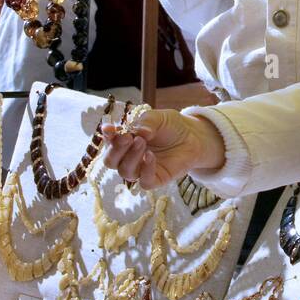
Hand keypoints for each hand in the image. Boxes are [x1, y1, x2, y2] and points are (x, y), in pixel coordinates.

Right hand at [101, 109, 225, 189]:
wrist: (193, 136)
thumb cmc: (171, 126)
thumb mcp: (158, 117)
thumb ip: (147, 122)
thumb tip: (138, 132)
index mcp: (124, 141)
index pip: (109, 142)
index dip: (107, 136)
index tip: (109, 129)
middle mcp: (128, 157)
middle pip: (110, 161)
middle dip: (116, 149)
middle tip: (128, 137)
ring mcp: (140, 170)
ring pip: (125, 172)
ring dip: (131, 157)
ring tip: (142, 142)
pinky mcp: (155, 179)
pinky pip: (144, 181)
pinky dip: (145, 169)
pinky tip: (151, 156)